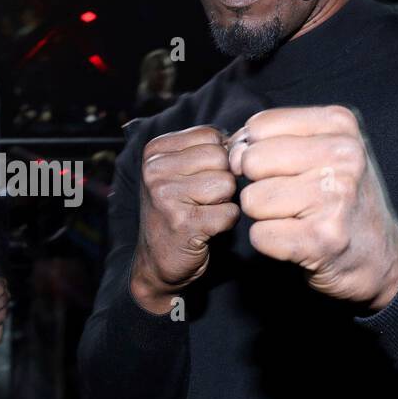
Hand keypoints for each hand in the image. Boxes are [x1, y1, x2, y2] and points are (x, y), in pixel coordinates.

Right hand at [130, 125, 240, 313]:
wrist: (157, 263)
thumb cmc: (176, 213)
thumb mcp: (178, 172)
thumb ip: (204, 150)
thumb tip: (242, 141)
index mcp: (154, 152)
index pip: (210, 135)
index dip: (217, 159)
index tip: (198, 179)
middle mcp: (155, 171)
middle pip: (221, 158)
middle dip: (222, 179)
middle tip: (202, 199)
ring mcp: (167, 197)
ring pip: (227, 184)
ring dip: (224, 202)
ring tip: (203, 213)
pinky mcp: (184, 224)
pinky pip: (229, 212)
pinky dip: (225, 223)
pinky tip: (207, 228)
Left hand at [227, 105, 397, 311]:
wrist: (380, 258)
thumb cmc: (340, 200)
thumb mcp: (322, 150)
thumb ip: (272, 139)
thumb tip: (233, 153)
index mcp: (340, 125)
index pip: (259, 126)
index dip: (254, 151)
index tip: (280, 170)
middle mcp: (343, 157)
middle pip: (252, 161)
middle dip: (259, 184)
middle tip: (292, 198)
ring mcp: (335, 198)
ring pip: (251, 200)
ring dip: (265, 216)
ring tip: (298, 218)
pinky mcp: (322, 238)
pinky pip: (259, 235)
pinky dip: (270, 243)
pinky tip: (298, 240)